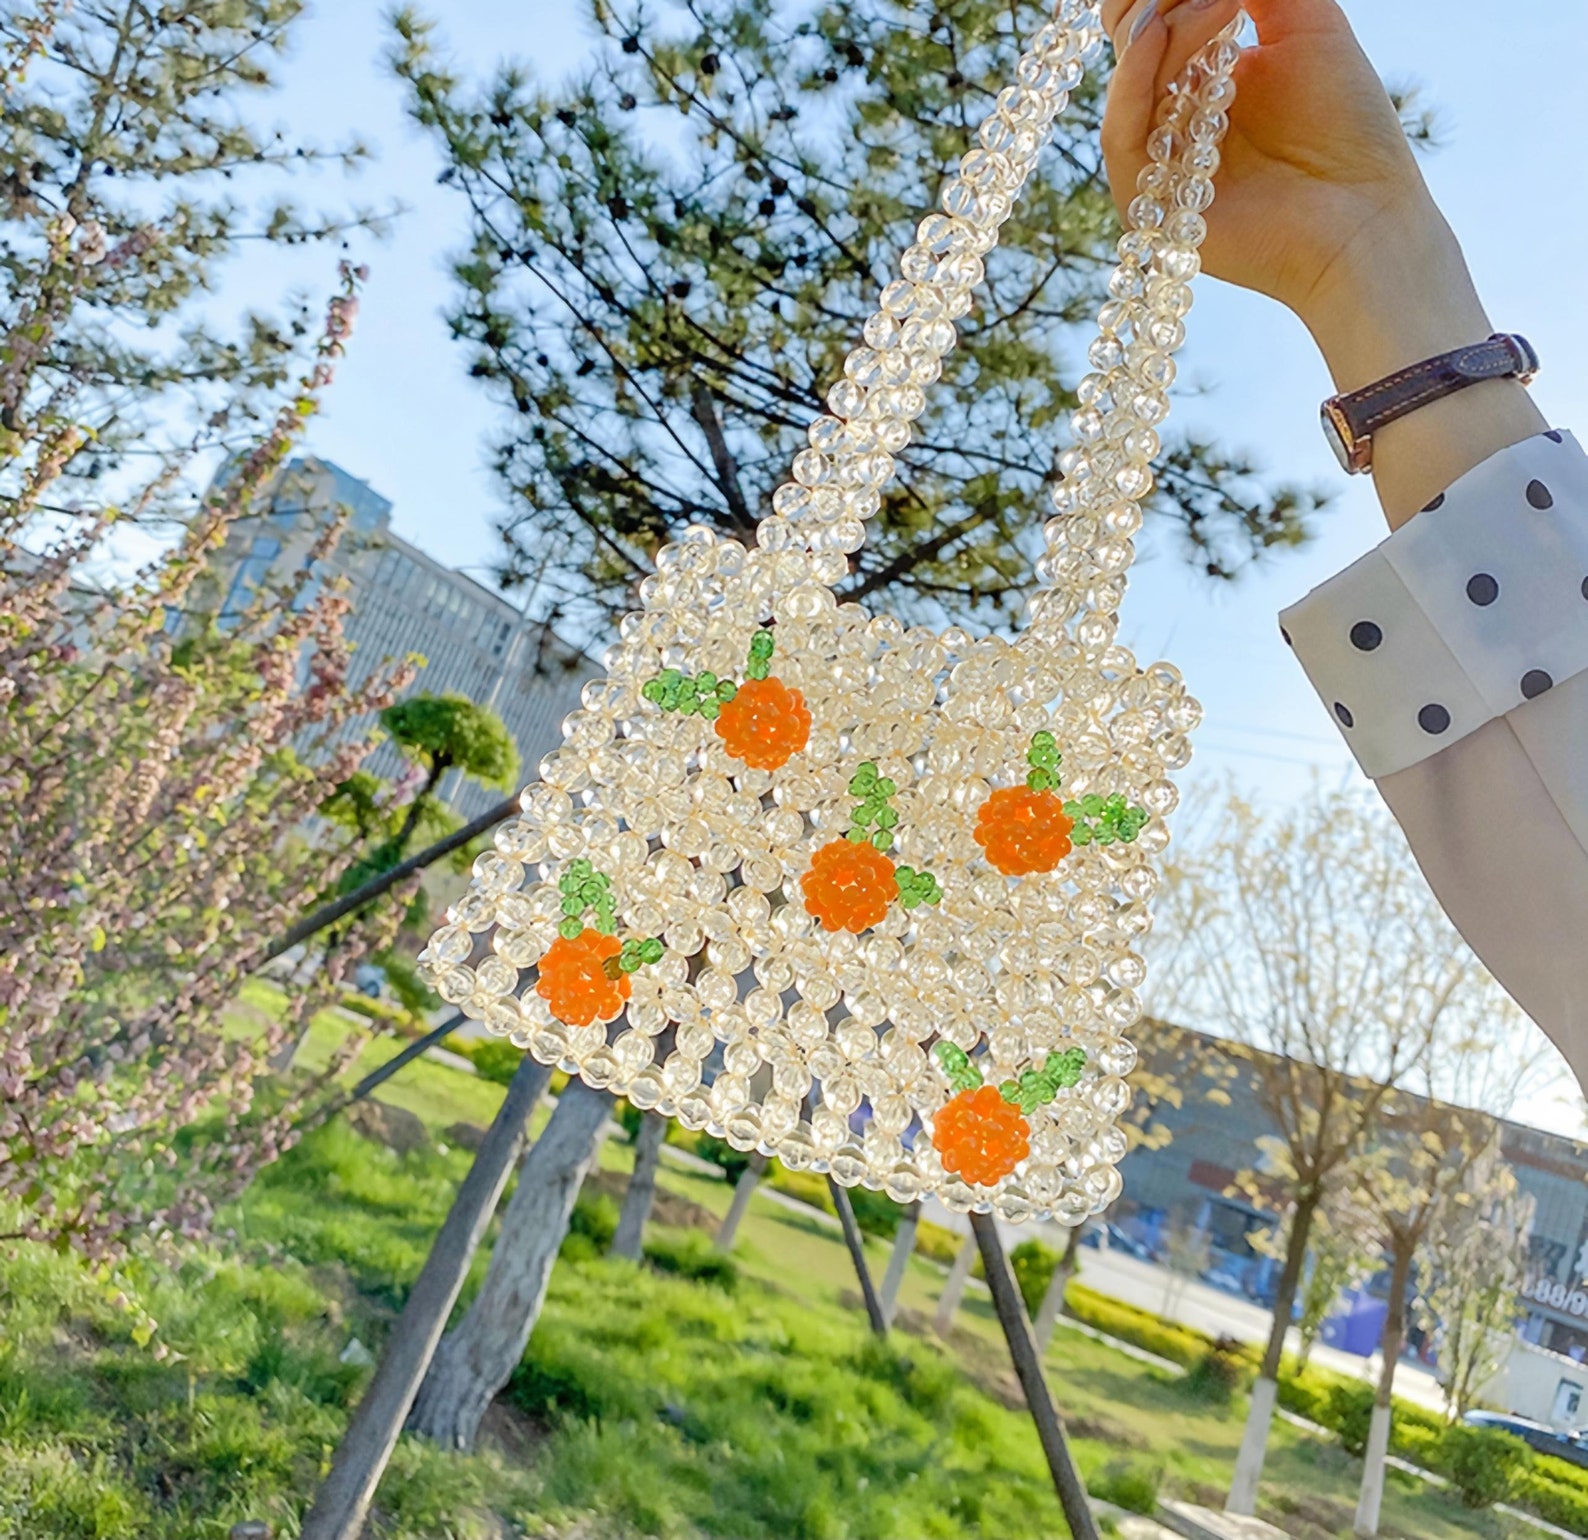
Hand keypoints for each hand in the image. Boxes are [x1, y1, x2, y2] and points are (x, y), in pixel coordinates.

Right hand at [1099, 0, 1545, 526]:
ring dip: (1166, 33)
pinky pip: (1120, 139)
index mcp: (1209, 82)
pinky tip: (1156, 41)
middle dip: (1154, 4)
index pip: (1159, 22)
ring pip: (1129, 85)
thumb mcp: (1309, 25)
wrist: (1362, 216)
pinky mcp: (1149, 206)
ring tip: (1218, 6)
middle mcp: (1178, 123)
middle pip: (1132, 48)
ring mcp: (1160, 164)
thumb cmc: (1348, 128)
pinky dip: (1130, 85)